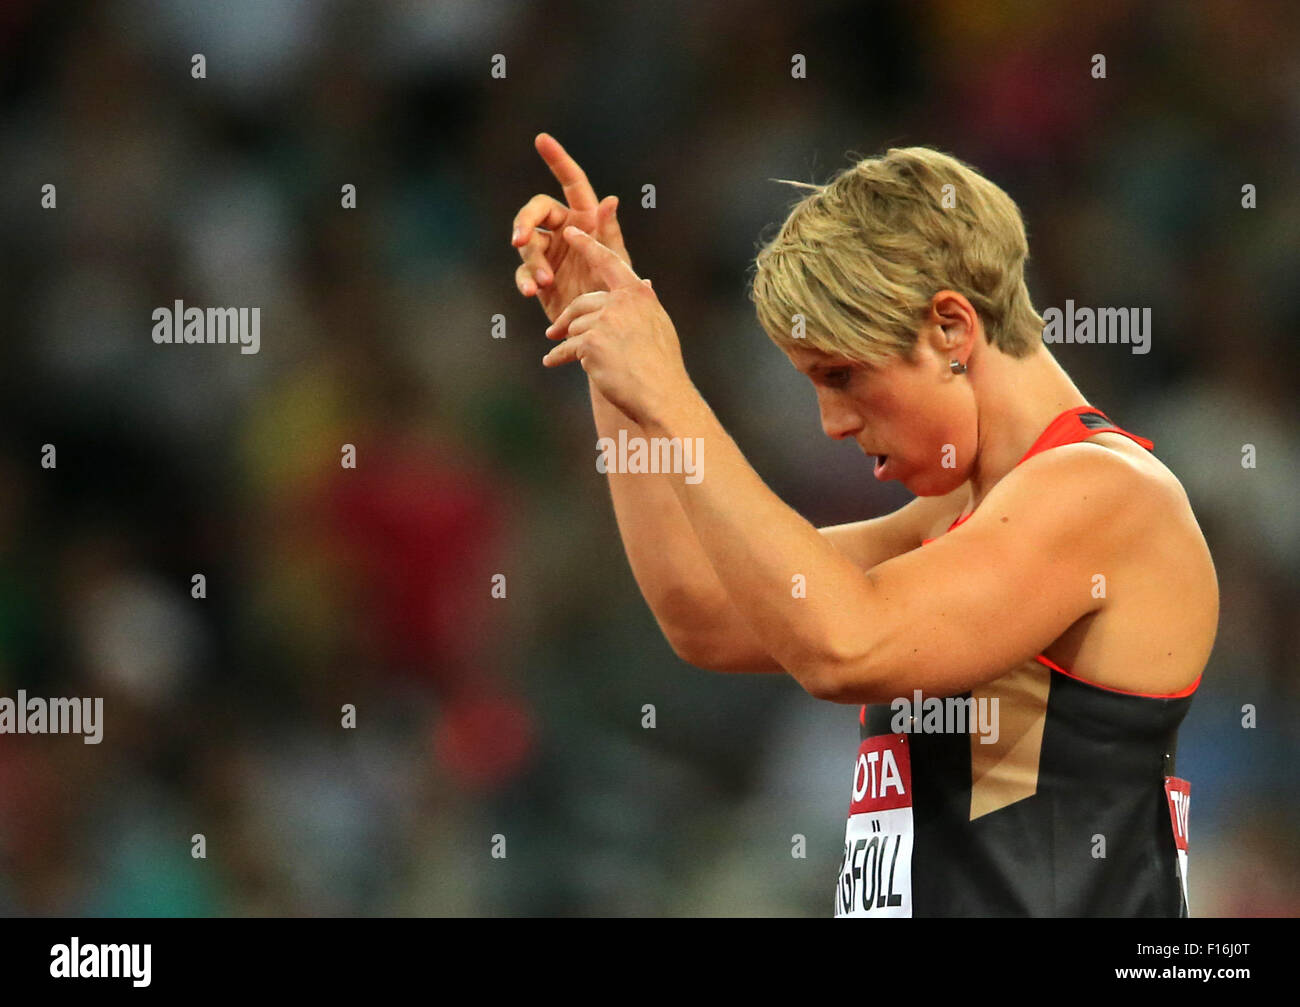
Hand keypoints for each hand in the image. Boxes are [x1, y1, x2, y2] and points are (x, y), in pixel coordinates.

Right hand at [511, 133, 639, 323]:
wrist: (604, 330)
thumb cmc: (617, 293)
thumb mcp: (616, 263)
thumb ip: (609, 234)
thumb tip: (610, 199)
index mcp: (586, 218)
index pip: (571, 182)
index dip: (558, 160)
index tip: (542, 139)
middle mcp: (565, 230)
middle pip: (536, 210)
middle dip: (525, 222)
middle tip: (520, 239)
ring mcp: (549, 253)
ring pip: (527, 244)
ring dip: (532, 260)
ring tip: (544, 281)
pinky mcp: (538, 277)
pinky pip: (523, 272)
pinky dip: (525, 280)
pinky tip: (531, 291)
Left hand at [541, 226, 691, 428]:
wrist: (660, 395)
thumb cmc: (661, 366)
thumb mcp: (658, 325)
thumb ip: (643, 302)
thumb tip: (644, 281)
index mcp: (638, 294)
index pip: (608, 262)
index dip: (587, 244)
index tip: (569, 231)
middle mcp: (622, 302)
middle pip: (583, 304)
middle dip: (567, 320)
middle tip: (552, 332)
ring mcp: (605, 321)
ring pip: (574, 328)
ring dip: (567, 344)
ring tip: (559, 355)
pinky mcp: (591, 343)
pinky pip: (567, 348)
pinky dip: (558, 357)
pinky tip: (550, 362)